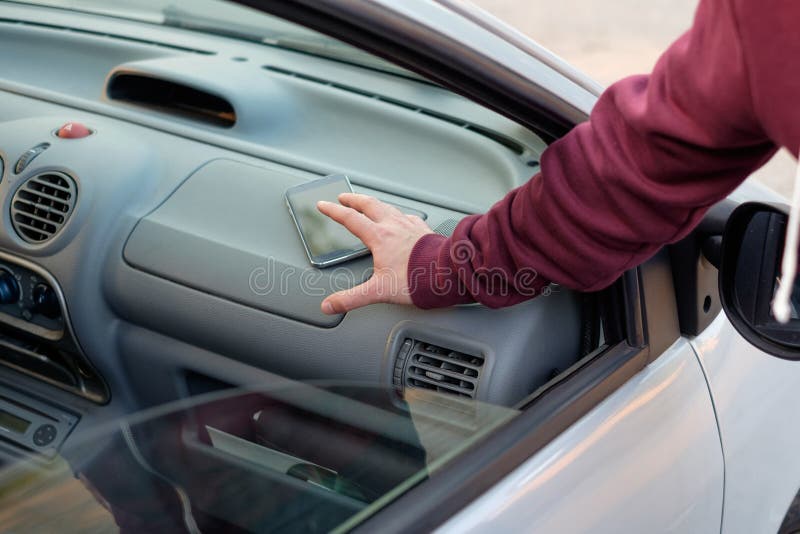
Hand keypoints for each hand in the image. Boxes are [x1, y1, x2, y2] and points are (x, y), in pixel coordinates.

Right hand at [317, 193, 433, 313]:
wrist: (449, 274)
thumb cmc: (418, 280)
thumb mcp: (379, 291)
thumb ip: (352, 298)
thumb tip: (330, 305)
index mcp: (380, 237)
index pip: (350, 218)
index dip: (333, 211)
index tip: (323, 204)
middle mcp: (394, 226)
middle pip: (369, 205)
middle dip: (354, 199)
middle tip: (344, 197)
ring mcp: (411, 226)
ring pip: (388, 207)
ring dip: (375, 204)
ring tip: (370, 203)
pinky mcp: (424, 231)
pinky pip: (409, 217)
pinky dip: (400, 215)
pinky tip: (403, 219)